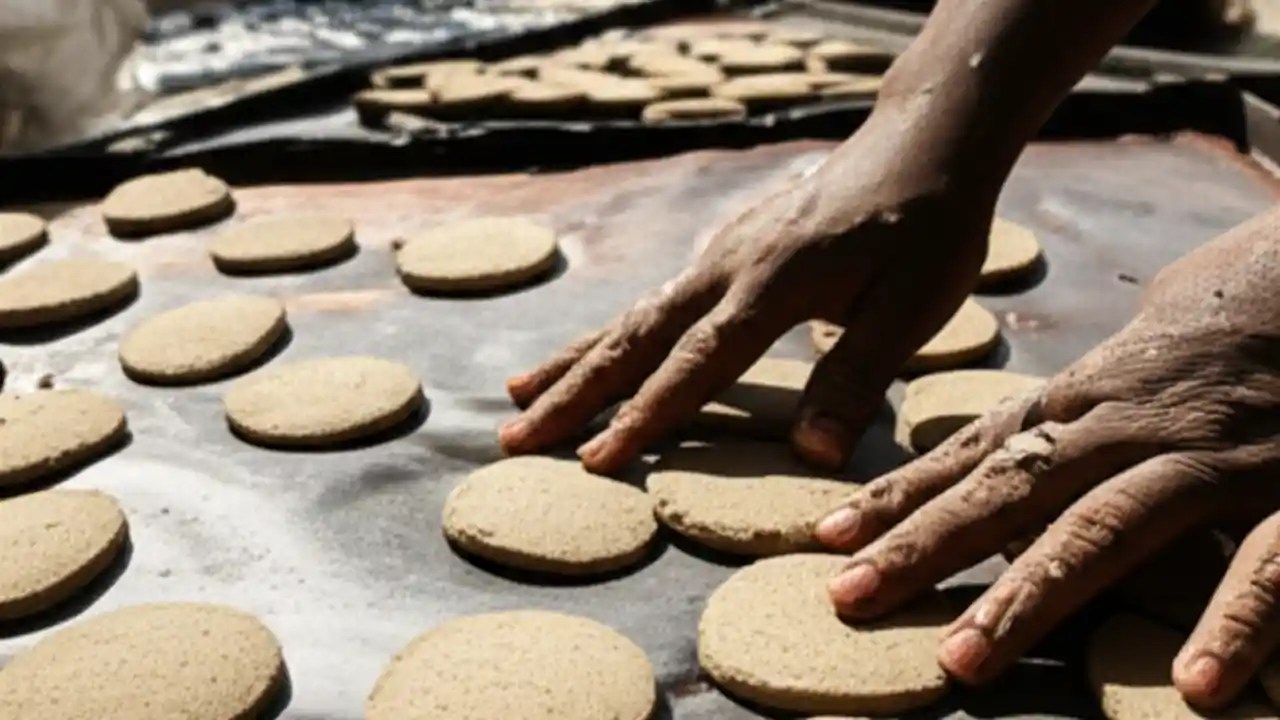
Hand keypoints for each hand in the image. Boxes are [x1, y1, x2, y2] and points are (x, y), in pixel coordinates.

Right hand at [500, 124, 1000, 473]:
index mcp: (770, 284)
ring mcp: (719, 253)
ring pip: (630, 314)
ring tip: (518, 396)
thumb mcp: (913, 306)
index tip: (596, 463)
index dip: (645, 417)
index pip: (695, 364)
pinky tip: (591, 353)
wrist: (921, 141)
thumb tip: (813, 456)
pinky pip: (652, 300)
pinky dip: (610, 333)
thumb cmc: (927, 225)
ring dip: (574, 361)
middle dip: (573, 392)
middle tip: (515, 438)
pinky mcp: (724, 249)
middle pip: (635, 337)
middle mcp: (727, 266)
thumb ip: (856, 378)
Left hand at [816, 210, 1279, 708]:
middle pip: (1005, 492)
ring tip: (960, 661)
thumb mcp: (1151, 327)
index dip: (899, 497)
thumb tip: (1043, 404)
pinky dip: (1232, 623)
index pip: (975, 451)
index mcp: (1091, 392)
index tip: (830, 539)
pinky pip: (1267, 565)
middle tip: (845, 597)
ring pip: (1099, 530)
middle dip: (920, 547)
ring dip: (1025, 598)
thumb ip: (1093, 378)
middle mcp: (1130, 424)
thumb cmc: (1249, 292)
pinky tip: (1195, 686)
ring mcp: (1209, 456)